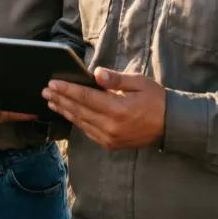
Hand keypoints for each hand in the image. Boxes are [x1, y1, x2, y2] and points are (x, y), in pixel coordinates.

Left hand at [43, 67, 166, 149]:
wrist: (172, 125)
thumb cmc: (156, 100)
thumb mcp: (139, 83)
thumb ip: (116, 79)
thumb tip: (96, 73)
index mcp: (118, 109)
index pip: (85, 98)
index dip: (67, 90)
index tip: (52, 83)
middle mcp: (112, 126)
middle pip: (79, 111)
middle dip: (60, 99)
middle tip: (45, 91)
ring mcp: (110, 138)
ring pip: (81, 123)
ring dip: (65, 111)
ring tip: (51, 102)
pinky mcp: (111, 145)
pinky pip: (88, 132)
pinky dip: (77, 122)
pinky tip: (69, 114)